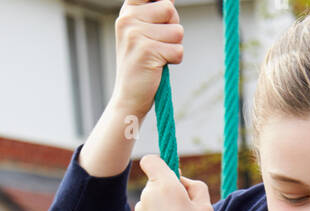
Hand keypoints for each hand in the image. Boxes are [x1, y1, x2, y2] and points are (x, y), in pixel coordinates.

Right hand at [111, 0, 183, 118]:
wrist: (128, 97)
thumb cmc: (140, 64)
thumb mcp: (141, 32)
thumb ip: (154, 13)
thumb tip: (171, 0)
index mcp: (127, 11)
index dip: (163, 1)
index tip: (164, 13)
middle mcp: (128, 19)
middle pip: (169, 9)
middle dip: (173, 27)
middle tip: (160, 43)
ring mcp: (136, 34)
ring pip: (177, 30)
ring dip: (174, 46)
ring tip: (158, 56)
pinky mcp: (147, 51)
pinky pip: (178, 50)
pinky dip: (175, 59)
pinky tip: (160, 66)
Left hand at [135, 155, 213, 210]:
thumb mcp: (206, 208)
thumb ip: (195, 186)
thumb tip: (183, 180)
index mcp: (164, 185)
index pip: (151, 160)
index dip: (162, 165)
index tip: (174, 178)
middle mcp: (148, 194)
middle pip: (155, 182)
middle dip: (168, 190)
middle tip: (186, 210)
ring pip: (152, 199)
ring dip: (163, 206)